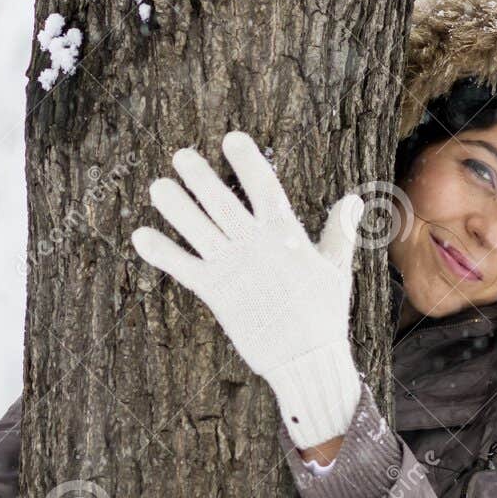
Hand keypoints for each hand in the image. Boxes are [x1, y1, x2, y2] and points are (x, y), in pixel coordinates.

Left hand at [131, 129, 364, 447]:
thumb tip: (356, 200)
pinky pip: (183, 267)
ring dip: (176, 206)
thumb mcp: (337, 268)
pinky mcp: (216, 293)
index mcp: (286, 235)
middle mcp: (255, 246)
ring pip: (198, 229)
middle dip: (200, 177)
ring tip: (158, 186)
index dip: (246, 161)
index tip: (230, 139)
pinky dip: (161, 252)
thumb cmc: (325, 315)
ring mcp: (233, 269)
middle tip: (181, 155)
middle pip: (221, 202)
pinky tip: (140, 236)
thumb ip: (339, 231)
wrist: (306, 359)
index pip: (264, 187)